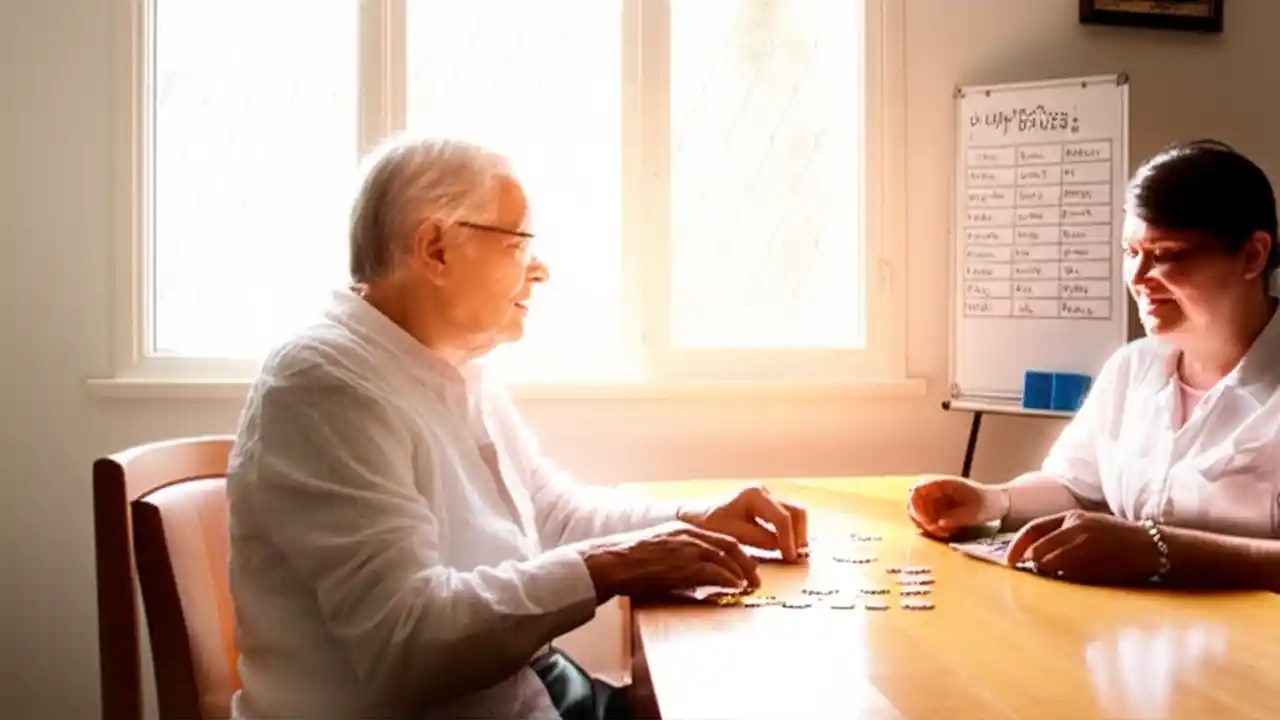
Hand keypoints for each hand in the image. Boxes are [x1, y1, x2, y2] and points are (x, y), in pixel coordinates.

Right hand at [579, 522, 760, 601]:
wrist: (612, 561)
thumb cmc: (628, 560)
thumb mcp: (658, 549)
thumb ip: (678, 556)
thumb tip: (693, 576)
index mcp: (683, 529)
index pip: (719, 539)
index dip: (737, 553)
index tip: (745, 566)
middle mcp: (689, 535)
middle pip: (729, 546)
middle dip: (746, 563)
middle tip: (755, 578)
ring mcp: (688, 549)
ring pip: (726, 558)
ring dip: (742, 573)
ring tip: (750, 586)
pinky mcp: (685, 565)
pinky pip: (716, 572)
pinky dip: (729, 580)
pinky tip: (736, 588)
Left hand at [677, 485, 807, 562]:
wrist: (697, 516)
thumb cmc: (710, 524)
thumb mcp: (733, 535)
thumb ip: (760, 539)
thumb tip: (783, 547)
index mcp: (754, 495)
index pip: (782, 518)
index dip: (789, 540)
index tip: (790, 558)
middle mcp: (764, 492)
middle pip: (796, 511)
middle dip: (799, 534)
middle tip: (796, 556)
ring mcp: (767, 497)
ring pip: (795, 513)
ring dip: (797, 533)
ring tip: (793, 553)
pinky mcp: (767, 505)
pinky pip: (787, 517)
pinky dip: (790, 531)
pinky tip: (786, 548)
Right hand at [907, 476, 1005, 539]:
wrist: (996, 504)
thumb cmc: (988, 503)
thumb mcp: (977, 512)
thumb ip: (958, 518)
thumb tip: (938, 524)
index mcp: (942, 483)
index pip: (918, 489)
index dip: (918, 506)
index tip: (929, 523)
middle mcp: (933, 489)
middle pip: (912, 502)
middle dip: (920, 520)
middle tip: (936, 532)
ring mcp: (932, 498)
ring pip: (915, 512)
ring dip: (924, 525)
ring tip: (943, 534)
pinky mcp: (934, 508)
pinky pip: (922, 518)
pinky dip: (928, 528)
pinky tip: (943, 533)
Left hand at [1004, 511, 1162, 584]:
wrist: (1153, 546)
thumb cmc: (1119, 537)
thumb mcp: (1089, 524)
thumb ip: (1063, 534)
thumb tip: (1033, 552)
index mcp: (1072, 517)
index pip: (1033, 529)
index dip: (1017, 545)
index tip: (1009, 560)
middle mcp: (1076, 528)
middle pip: (1038, 548)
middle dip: (1029, 562)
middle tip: (1027, 572)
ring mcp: (1085, 545)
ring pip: (1049, 562)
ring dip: (1045, 572)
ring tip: (1049, 576)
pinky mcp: (1095, 562)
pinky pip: (1067, 574)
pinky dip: (1061, 578)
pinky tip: (1066, 580)